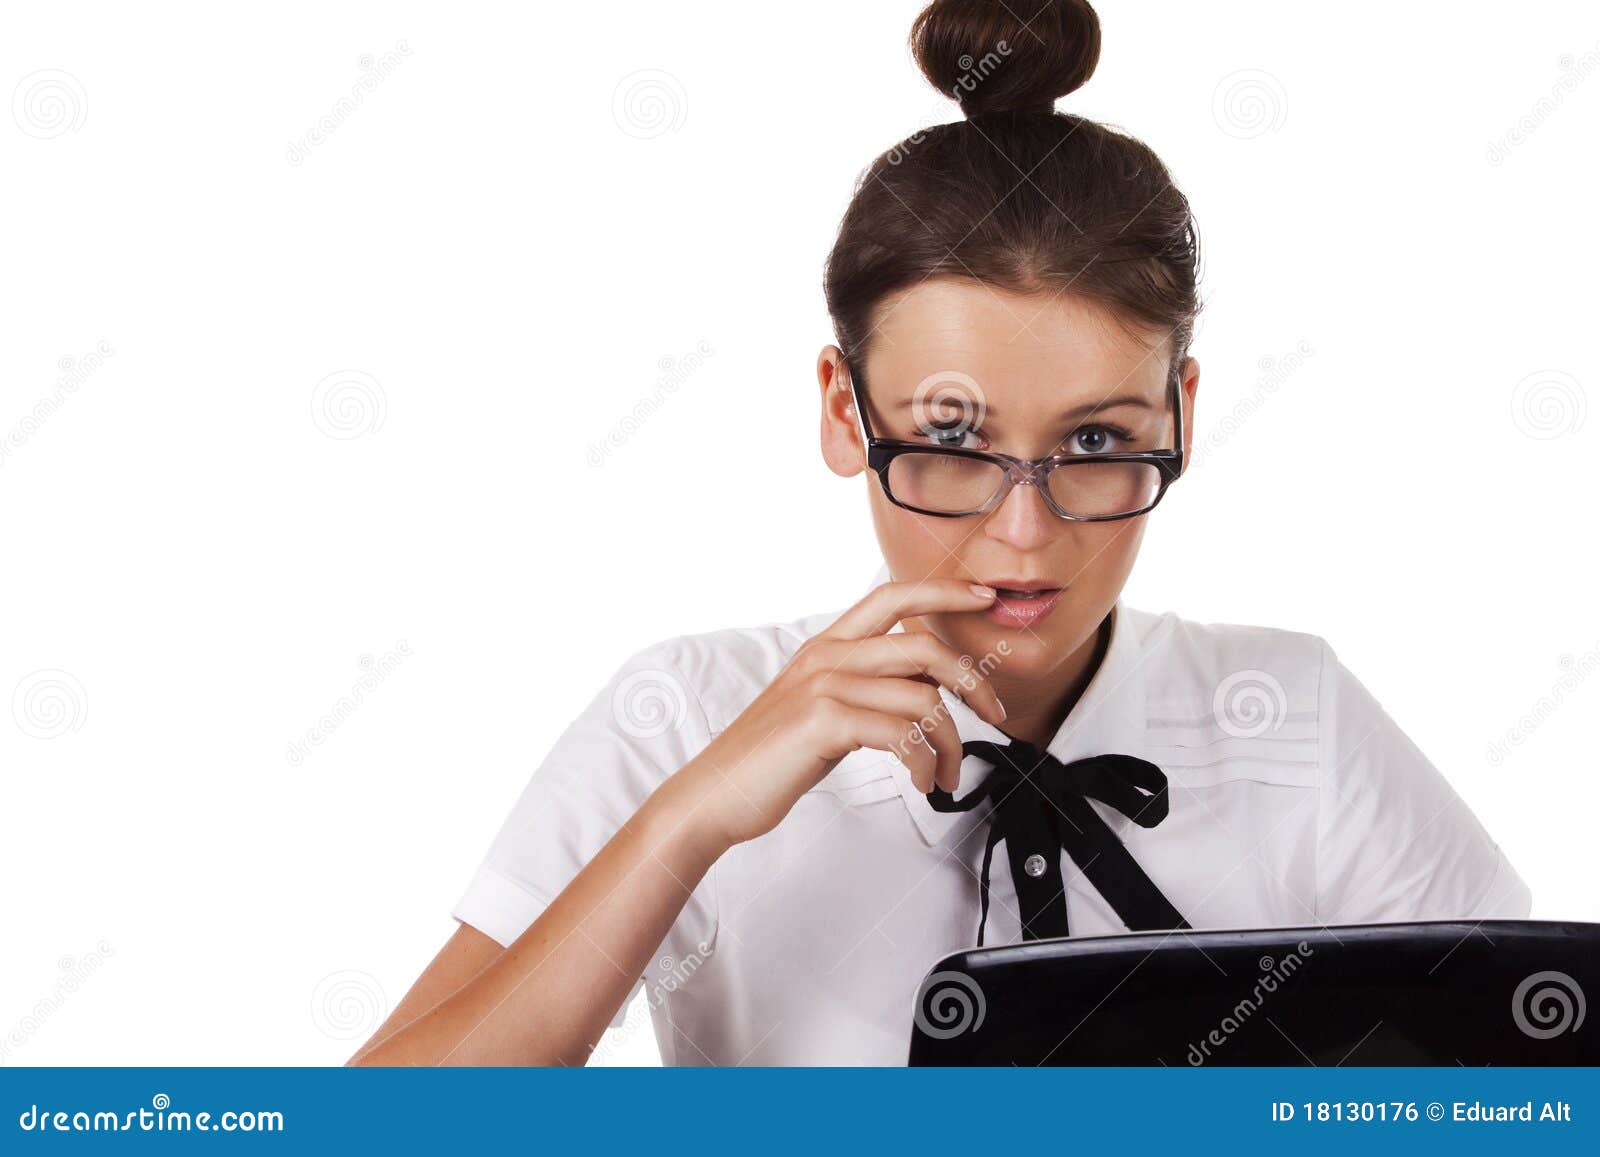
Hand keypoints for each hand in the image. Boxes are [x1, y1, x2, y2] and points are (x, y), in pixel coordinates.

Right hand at [672, 578, 1006, 849]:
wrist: (715, 793)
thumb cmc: (772, 758)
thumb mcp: (821, 708)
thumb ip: (865, 688)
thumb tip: (924, 689)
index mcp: (826, 645)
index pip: (892, 596)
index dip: (943, 591)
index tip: (985, 598)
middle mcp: (826, 656)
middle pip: (923, 648)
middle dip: (973, 682)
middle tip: (995, 715)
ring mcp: (824, 686)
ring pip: (922, 697)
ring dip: (950, 743)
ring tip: (945, 775)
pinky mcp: (824, 721)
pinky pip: (902, 734)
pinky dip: (925, 763)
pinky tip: (923, 783)